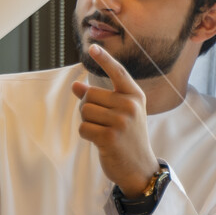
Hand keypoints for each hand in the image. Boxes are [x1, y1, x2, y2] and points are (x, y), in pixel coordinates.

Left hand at [71, 44, 160, 196]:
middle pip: (90, 95)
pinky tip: (100, 141)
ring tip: (102, 131)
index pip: (118, 72)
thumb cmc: (127, 136)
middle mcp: (130, 105)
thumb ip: (99, 98)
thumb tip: (76, 86)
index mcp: (135, 96)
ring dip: (87, 122)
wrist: (140, 168)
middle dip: (88, 108)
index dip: (104, 59)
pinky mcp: (110, 137)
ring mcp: (121, 121)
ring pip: (85, 110)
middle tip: (102, 122)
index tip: (92, 46)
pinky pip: (83, 127)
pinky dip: (86, 134)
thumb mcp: (119, 113)